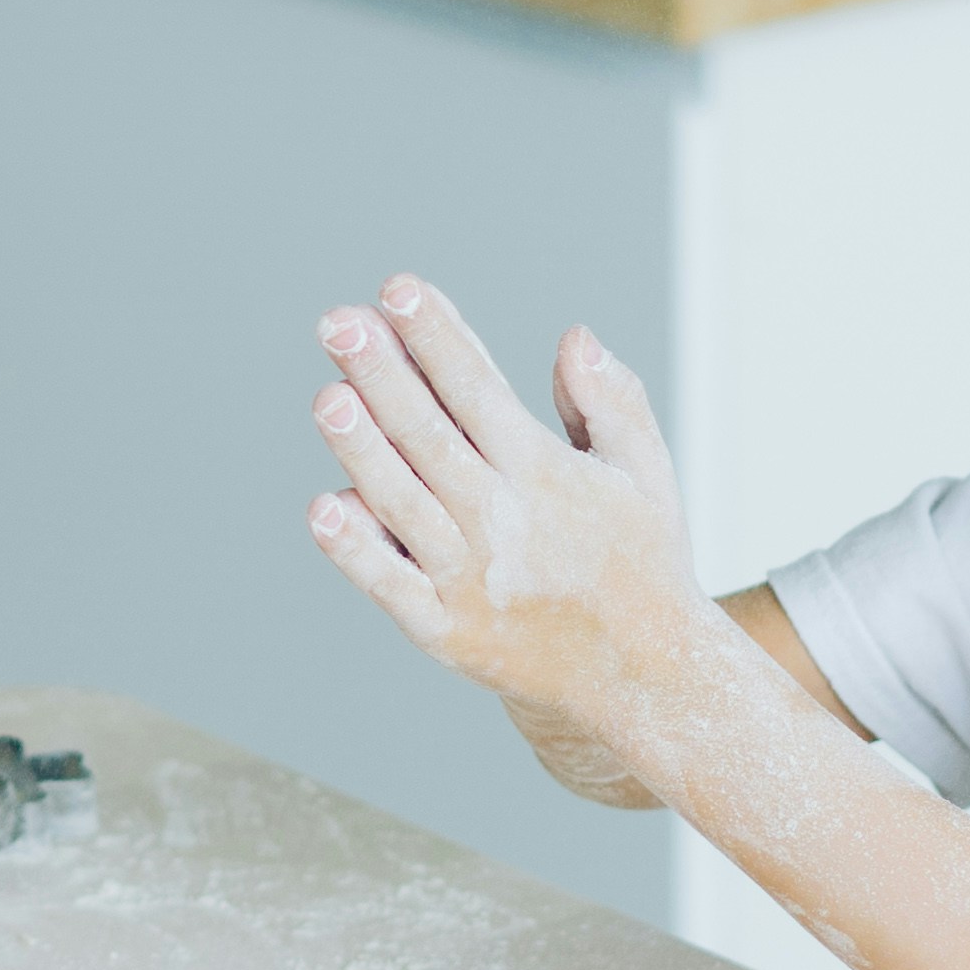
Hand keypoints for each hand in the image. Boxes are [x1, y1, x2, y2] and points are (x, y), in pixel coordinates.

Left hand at [306, 276, 722, 785]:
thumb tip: (573, 337)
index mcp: (548, 475)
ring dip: (360, 448)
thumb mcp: (643, 473)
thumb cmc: (640, 562)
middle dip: (381, 374)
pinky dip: (355, 549)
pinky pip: (389, 585)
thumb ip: (610, 401)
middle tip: (339, 322)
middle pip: (427, 435)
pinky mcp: (445, 633)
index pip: (478, 388)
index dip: (436, 335)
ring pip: (399, 502)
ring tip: (328, 395)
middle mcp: (504, 524)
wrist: (645, 681)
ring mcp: (470, 581)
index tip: (398, 288)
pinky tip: (324, 506)